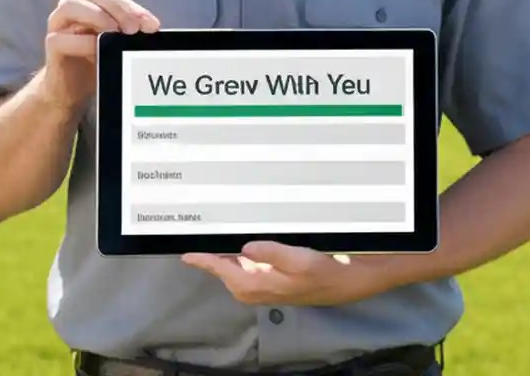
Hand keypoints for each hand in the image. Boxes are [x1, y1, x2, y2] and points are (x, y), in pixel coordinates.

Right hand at [41, 0, 159, 109]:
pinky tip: (99, 49)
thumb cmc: (96, 61)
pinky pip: (61, 38)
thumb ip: (129, 33)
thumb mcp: (117, 44)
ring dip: (96, 16)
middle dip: (116, 7)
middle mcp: (72, 8)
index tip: (152, 25)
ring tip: (115, 32)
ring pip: (70, 6)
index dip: (133, 8)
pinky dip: (82, 41)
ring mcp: (57, 24)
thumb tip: (151, 29)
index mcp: (90, 3)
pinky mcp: (51, 44)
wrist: (70, 89)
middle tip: (133, 27)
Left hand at [182, 241, 367, 306]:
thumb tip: (244, 248)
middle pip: (225, 272)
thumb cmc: (321, 270)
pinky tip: (242, 251)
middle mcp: (256, 290)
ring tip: (219, 242)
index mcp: (257, 284)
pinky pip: (246, 273)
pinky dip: (239, 262)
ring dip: (227, 260)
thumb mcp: (298, 258)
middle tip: (203, 239)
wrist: (343, 283)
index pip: (222, 270)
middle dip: (213, 259)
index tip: (186, 255)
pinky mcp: (272, 285)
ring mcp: (263, 289)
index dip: (204, 262)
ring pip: (236, 273)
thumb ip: (271, 252)